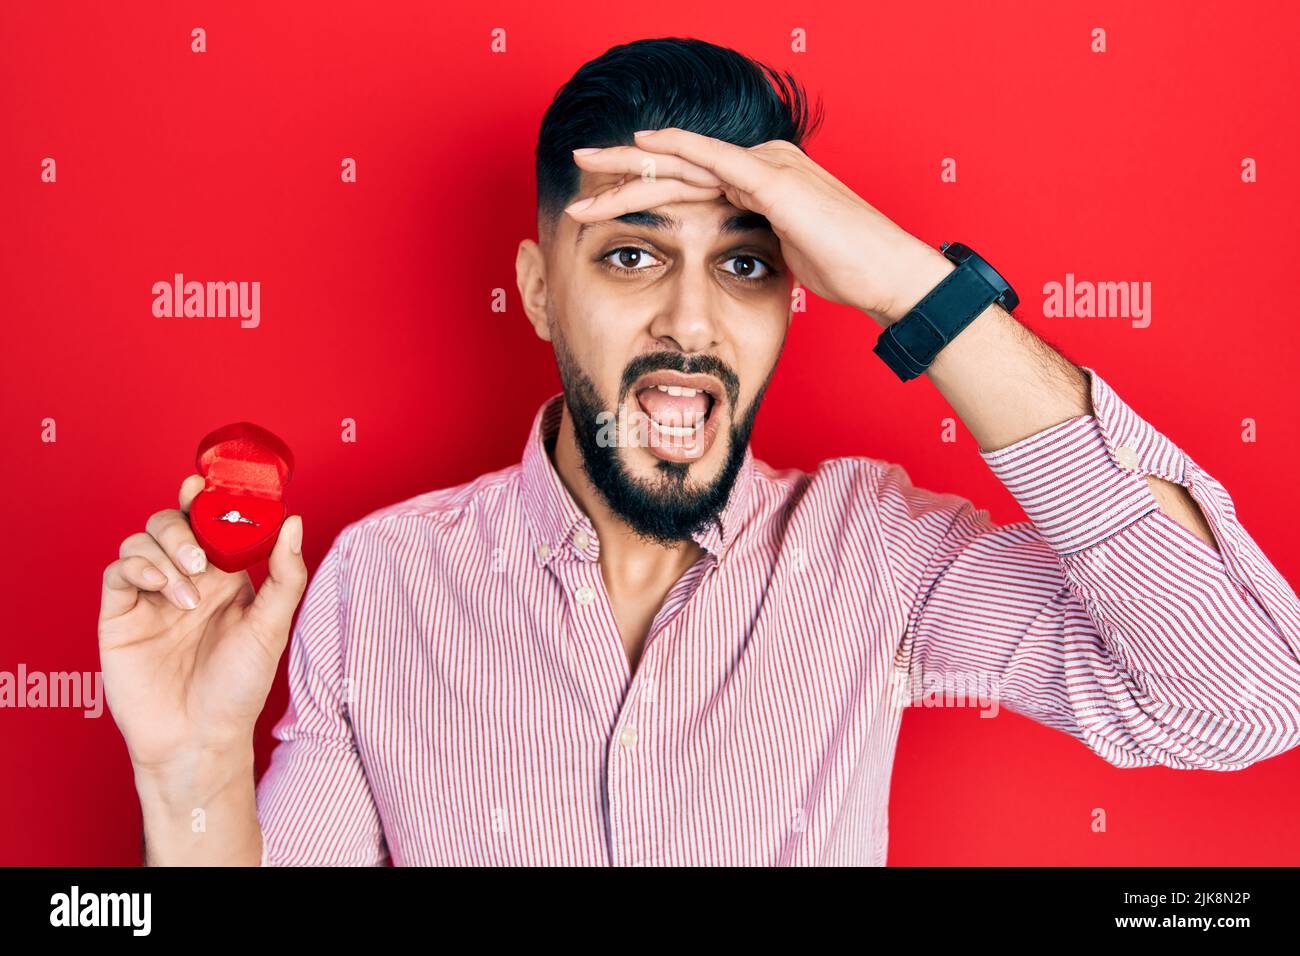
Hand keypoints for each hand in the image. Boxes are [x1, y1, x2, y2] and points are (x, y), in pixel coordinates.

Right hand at [98, 474, 307, 774]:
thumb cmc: (239, 688)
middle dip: (184, 525)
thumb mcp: (272, 627)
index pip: (211, 521)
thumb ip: (285, 574)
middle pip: (172, 521)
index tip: (205, 481)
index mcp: (226, 577)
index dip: (206, 496)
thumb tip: (292, 520)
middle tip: (201, 556)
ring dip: (166, 552)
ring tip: (189, 592)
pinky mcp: (120, 613)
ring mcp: (151, 595)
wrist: (198, 738)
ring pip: (142, 538)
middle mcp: (187, 579)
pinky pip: (118, 570)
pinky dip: (140, 567)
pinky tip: (165, 590)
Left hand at [566, 128, 952, 324]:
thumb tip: (733, 255)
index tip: (603, 196)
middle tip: (579, 166)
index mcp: (761, 182)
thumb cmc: (847, 268)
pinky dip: (676, 149)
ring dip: (632, 164)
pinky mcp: (773, 181)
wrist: (887, 273)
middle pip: (677, 165)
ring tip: (586, 166)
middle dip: (624, 167)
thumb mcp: (788, 252)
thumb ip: (759, 241)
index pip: (689, 182)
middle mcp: (760, 165)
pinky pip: (713, 158)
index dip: (644, 187)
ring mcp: (766, 167)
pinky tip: (643, 145)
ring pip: (684, 161)